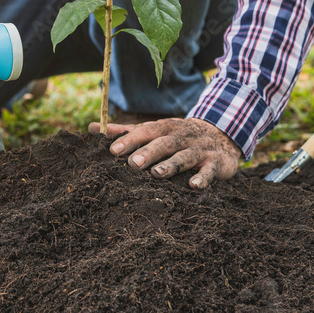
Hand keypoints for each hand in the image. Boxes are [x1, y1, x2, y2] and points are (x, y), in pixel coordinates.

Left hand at [89, 118, 241, 188]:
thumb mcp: (154, 130)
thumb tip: (92, 129)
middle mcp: (181, 137)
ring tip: (157, 174)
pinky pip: (209, 171)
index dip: (130, 140)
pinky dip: (202, 178)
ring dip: (172, 164)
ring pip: (185, 156)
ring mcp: (199, 150)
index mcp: (164, 128)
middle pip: (164, 143)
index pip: (145, 131)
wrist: (221, 135)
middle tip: (132, 164)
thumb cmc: (178, 136)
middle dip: (149, 152)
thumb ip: (125, 131)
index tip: (113, 150)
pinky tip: (193, 186)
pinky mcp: (215, 163)